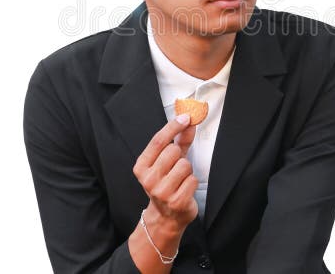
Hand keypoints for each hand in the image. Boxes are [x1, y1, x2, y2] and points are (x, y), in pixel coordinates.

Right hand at [133, 114, 198, 231]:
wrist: (166, 217)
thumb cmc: (166, 183)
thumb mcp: (168, 161)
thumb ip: (179, 141)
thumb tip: (189, 122)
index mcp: (141, 166)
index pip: (157, 141)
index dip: (173, 126)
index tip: (185, 117)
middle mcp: (148, 179)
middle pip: (172, 151)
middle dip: (180, 157)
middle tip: (176, 168)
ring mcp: (161, 192)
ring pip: (185, 165)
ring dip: (187, 171)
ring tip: (180, 180)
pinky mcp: (176, 201)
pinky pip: (193, 179)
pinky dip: (192, 182)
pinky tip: (184, 190)